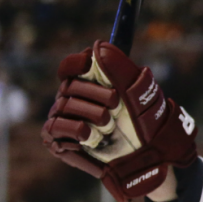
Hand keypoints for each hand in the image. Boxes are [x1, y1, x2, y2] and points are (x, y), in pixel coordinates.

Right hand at [41, 41, 197, 201]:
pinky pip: (54, 127)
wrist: (147, 155)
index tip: (89, 62)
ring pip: (63, 105)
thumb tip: (98, 46)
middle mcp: (74, 98)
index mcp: (92, 83)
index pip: (71, 66)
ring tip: (108, 124)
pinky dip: (75, 129)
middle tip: (115, 102)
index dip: (76, 63)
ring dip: (91, 114)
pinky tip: (91, 136)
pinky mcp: (58, 139)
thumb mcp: (139, 92)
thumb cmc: (145, 121)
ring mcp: (64, 118)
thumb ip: (119, 68)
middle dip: (94, 93)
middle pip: (69, 85)